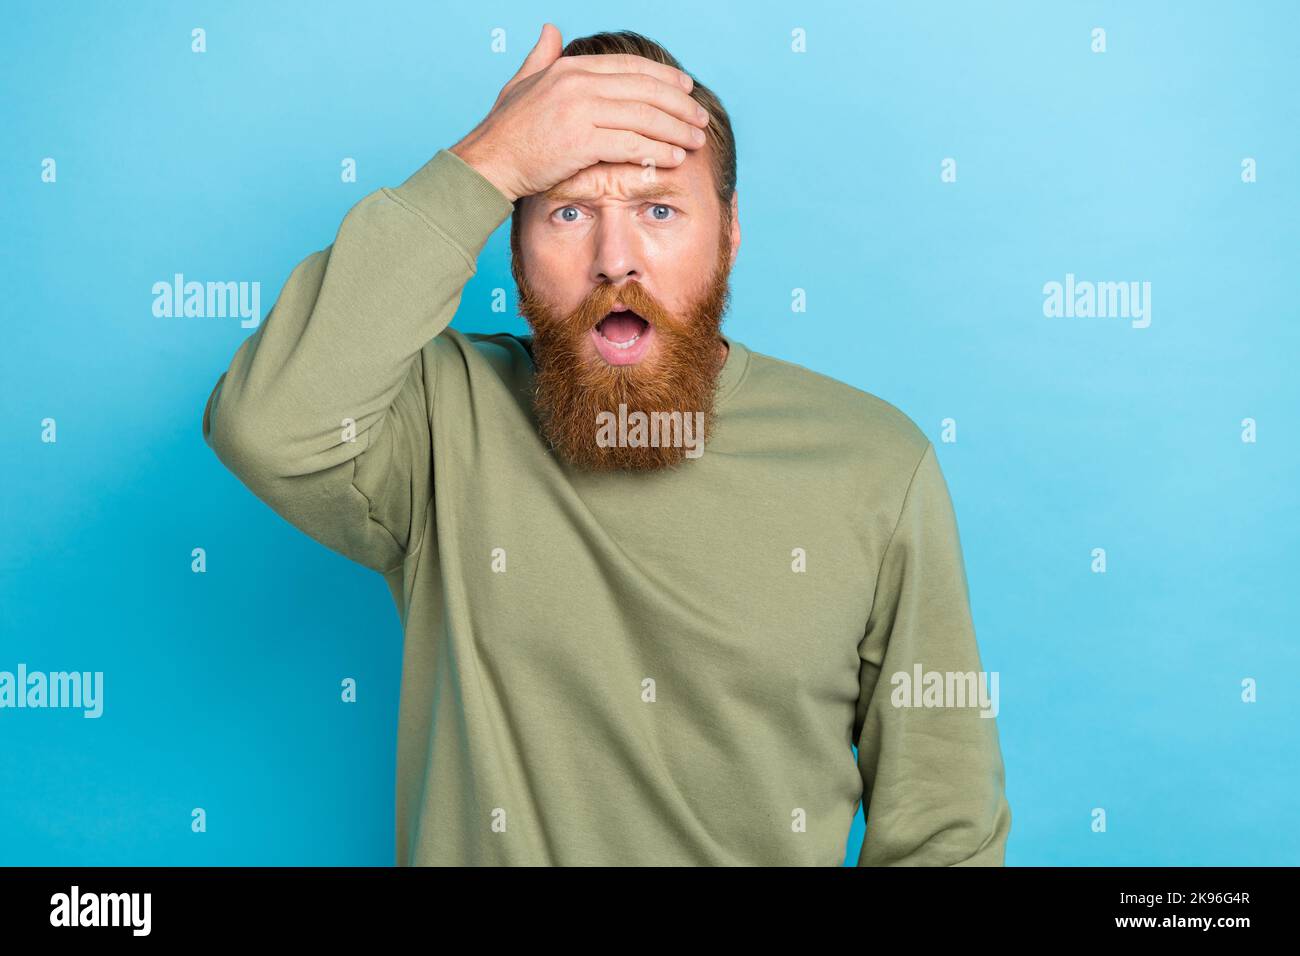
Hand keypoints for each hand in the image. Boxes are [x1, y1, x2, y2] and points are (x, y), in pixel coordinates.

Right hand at [450, 23, 709, 202]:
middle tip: (700, 118)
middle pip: (645, 89)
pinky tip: (675, 157)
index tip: (687, 88)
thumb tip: (551, 30)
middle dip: (679, 104)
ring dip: (676, 129)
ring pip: (644, 116)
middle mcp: (578, 83)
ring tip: (696, 140)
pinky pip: (632, 144)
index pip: (630, 67)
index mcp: (569, 67)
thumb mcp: (522, 83)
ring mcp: (580, 111)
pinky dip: (658, 150)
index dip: (663, 76)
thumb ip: (541, 56)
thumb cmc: (505, 130)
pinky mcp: (581, 141)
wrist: (488, 163)